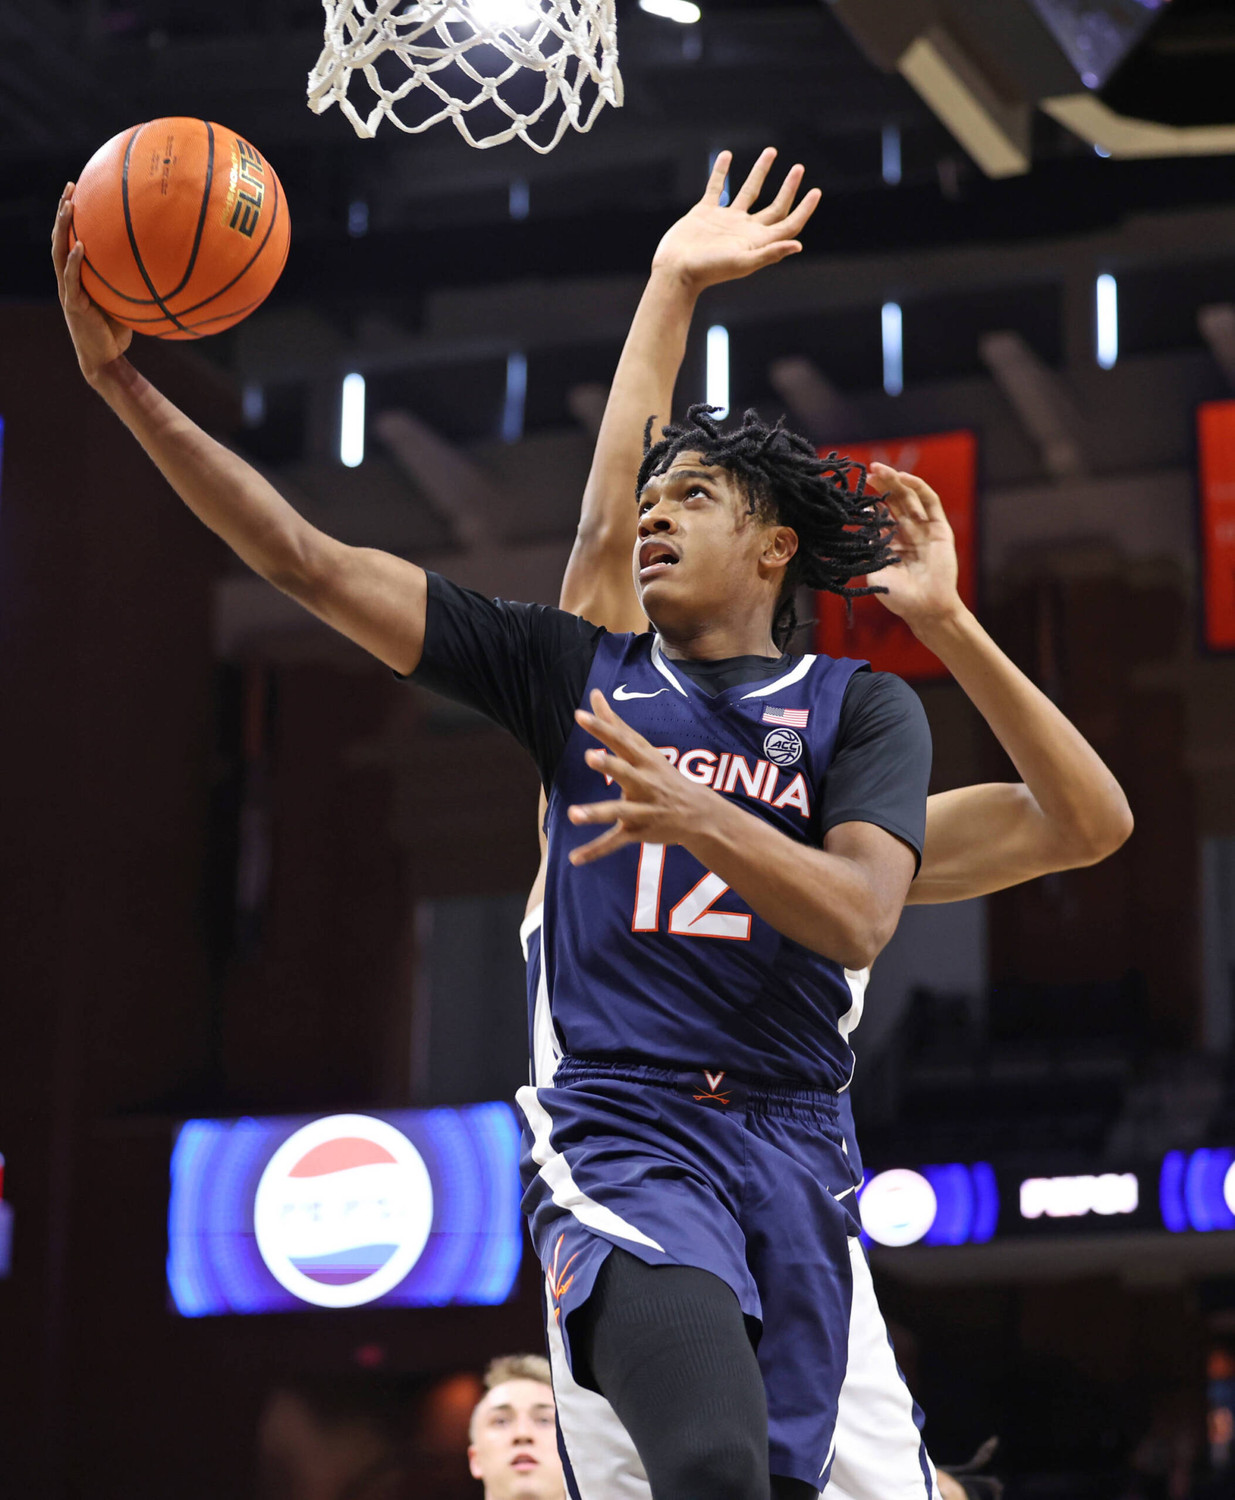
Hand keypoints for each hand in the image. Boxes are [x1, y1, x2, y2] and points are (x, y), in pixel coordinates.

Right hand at [51, 182, 132, 382]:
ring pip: (59, 253)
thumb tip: (161, 264)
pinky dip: (75, 261)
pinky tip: (81, 246)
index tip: (79, 191)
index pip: (71, 239)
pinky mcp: (73, 304)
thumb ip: (131, 282)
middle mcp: (68, 279)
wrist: (107, 359)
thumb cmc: (117, 331)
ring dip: (62, 228)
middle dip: (63, 212)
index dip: (71, 217)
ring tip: (68, 206)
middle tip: (70, 187)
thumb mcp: (125, 301)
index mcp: (78, 276)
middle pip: (60, 238)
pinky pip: (72, 279)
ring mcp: (68, 291)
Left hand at [566, 690, 714, 863]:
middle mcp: (643, 784)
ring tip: (574, 814)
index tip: (581, 715)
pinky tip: (574, 859)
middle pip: (625, 773)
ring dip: (597, 813)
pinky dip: (594, 851)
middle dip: (609, 766)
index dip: (602, 728)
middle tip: (590, 757)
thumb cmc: (662, 775)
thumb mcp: (643, 750)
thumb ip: (616, 724)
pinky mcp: (637, 832)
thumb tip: (595, 695)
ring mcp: (641, 809)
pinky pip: (614, 843)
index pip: (621, 741)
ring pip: (618, 812)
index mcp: (644, 761)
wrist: (699, 814)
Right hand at [651, 148, 820, 295]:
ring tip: (771, 151)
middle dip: (788, 187)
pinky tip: (727, 155)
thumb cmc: (709, 270)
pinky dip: (721, 171)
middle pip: (775, 206)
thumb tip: (798, 245)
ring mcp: (725, 220)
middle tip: (799, 168)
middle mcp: (745, 230)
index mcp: (757, 241)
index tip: (816, 191)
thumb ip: (771, 253)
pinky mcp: (705, 213)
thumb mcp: (742, 263)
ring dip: (761, 172)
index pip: (788, 223)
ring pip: (749, 191)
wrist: (676, 270)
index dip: (804, 209)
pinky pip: (716, 187)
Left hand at [868, 463, 963, 629]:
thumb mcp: (875, 569)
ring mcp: (924, 529)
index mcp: (891, 543)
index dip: (870, 501)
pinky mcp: (939, 528)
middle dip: (882, 484)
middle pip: (894, 501)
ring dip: (896, 481)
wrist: (925, 608)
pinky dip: (918, 487)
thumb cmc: (898, 596)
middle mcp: (907, 533)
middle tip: (868, 470)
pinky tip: (903, 478)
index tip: (854, 491)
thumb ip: (869, 547)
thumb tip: (861, 524)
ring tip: (880, 469)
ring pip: (910, 497)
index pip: (880, 515)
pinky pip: (930, 502)